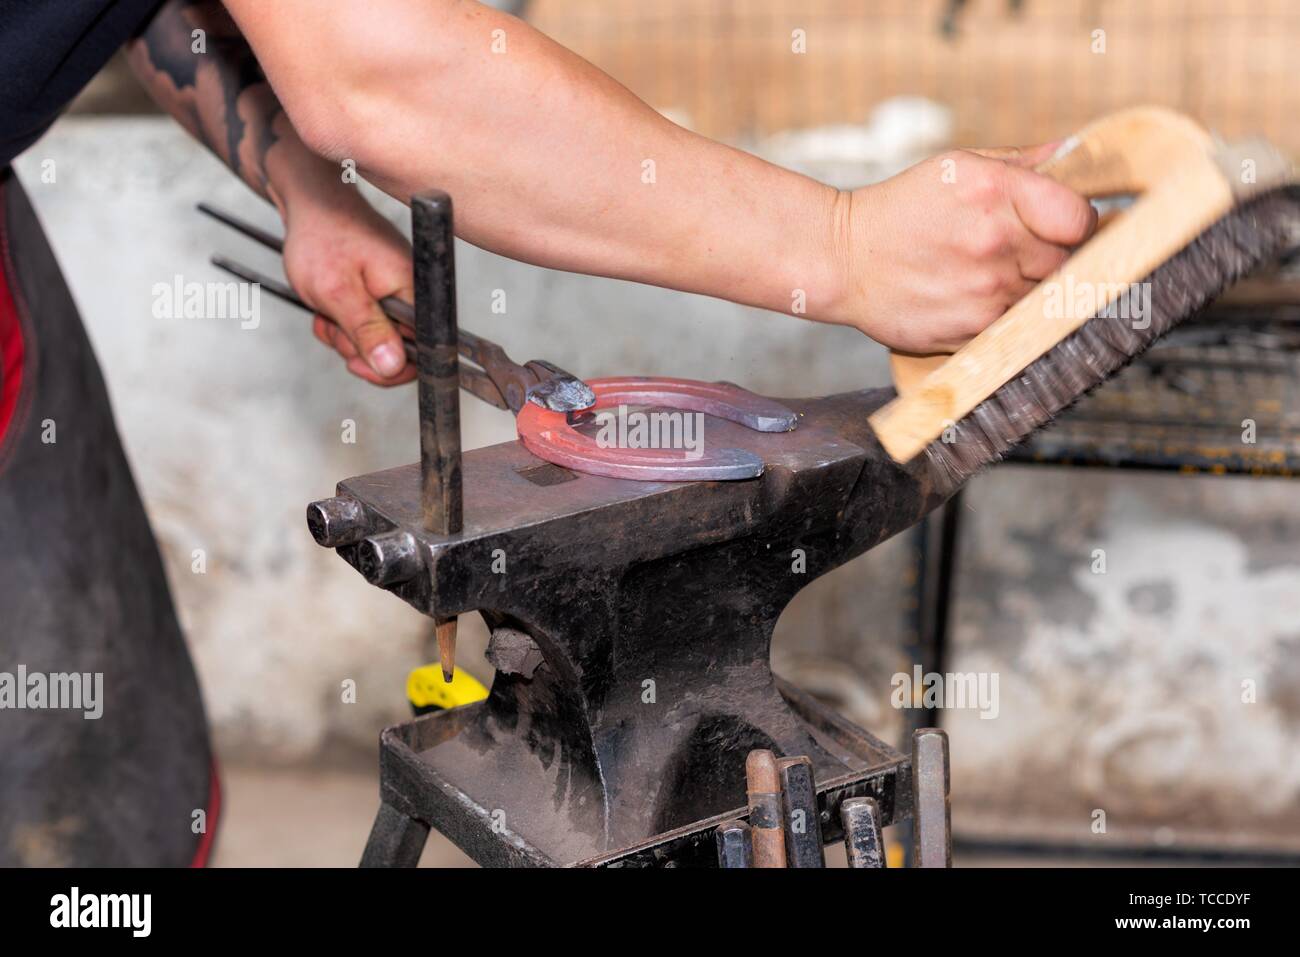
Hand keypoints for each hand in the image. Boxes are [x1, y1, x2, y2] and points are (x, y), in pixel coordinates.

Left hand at [280, 187, 415, 385]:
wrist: (308, 200)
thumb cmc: (321, 236)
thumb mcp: (337, 292)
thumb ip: (366, 331)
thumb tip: (393, 366)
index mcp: (413, 291)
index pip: (423, 349)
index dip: (392, 367)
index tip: (358, 363)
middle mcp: (412, 293)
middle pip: (398, 349)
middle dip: (360, 348)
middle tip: (334, 327)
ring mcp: (395, 292)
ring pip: (376, 340)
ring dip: (344, 335)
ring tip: (325, 310)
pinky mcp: (380, 292)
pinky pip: (365, 326)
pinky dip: (341, 324)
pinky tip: (326, 307)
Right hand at [829, 143, 1097, 353]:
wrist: (841, 259)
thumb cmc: (901, 209)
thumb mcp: (957, 167)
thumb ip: (1020, 164)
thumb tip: (1074, 153)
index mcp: (998, 191)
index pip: (1081, 219)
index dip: (1080, 226)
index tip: (1067, 230)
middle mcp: (996, 241)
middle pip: (1069, 263)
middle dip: (1057, 260)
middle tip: (1029, 257)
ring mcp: (985, 290)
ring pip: (1045, 299)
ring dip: (1032, 292)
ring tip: (996, 279)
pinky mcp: (970, 329)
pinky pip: (1015, 327)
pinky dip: (1007, 319)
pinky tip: (980, 302)